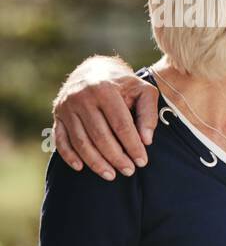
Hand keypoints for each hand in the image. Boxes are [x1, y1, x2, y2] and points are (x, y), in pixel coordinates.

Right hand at [52, 57, 157, 179]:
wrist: (94, 70)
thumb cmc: (124, 84)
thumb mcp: (143, 90)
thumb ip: (148, 113)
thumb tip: (146, 140)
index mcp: (105, 89)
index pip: (121, 124)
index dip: (132, 145)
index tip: (142, 161)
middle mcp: (82, 97)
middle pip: (100, 135)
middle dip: (116, 157)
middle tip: (129, 171)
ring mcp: (66, 106)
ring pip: (81, 141)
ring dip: (96, 162)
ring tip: (111, 175)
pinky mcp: (57, 114)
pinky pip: (61, 139)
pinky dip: (69, 155)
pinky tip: (81, 168)